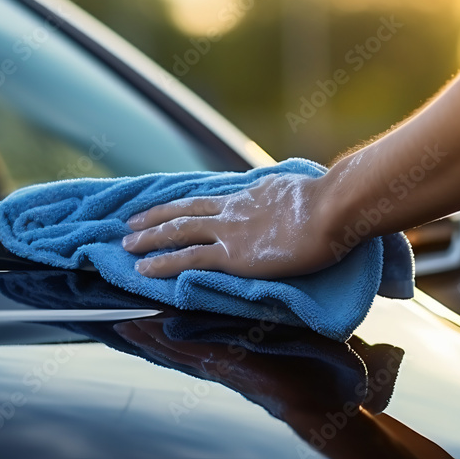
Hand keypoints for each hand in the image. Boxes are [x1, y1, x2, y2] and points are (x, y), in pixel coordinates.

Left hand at [122, 174, 343, 278]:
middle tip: (133, 223)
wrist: (332, 209)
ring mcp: (229, 230)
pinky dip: (161, 263)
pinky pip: (186, 258)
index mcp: (251, 194)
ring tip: (127, 245)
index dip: (185, 203)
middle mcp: (233, 209)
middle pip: (185, 210)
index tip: (168, 205)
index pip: (210, 198)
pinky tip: (142, 269)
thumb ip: (288, 197)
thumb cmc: (331, 203)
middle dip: (156, 217)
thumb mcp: (304, 191)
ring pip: (177, 231)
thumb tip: (292, 198)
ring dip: (149, 238)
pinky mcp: (231, 255)